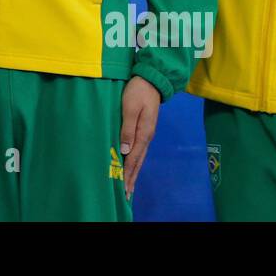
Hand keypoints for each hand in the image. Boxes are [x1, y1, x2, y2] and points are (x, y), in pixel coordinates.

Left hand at [120, 76, 160, 200]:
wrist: (151, 80)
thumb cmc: (138, 92)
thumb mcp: (130, 108)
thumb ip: (127, 129)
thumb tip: (125, 150)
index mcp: (143, 133)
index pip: (134, 158)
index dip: (128, 173)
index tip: (124, 188)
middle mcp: (147, 136)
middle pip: (138, 161)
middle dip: (132, 178)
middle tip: (127, 195)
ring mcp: (147, 133)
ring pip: (140, 157)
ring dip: (134, 171)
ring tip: (129, 185)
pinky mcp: (145, 129)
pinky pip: (140, 150)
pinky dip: (135, 161)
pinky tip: (132, 165)